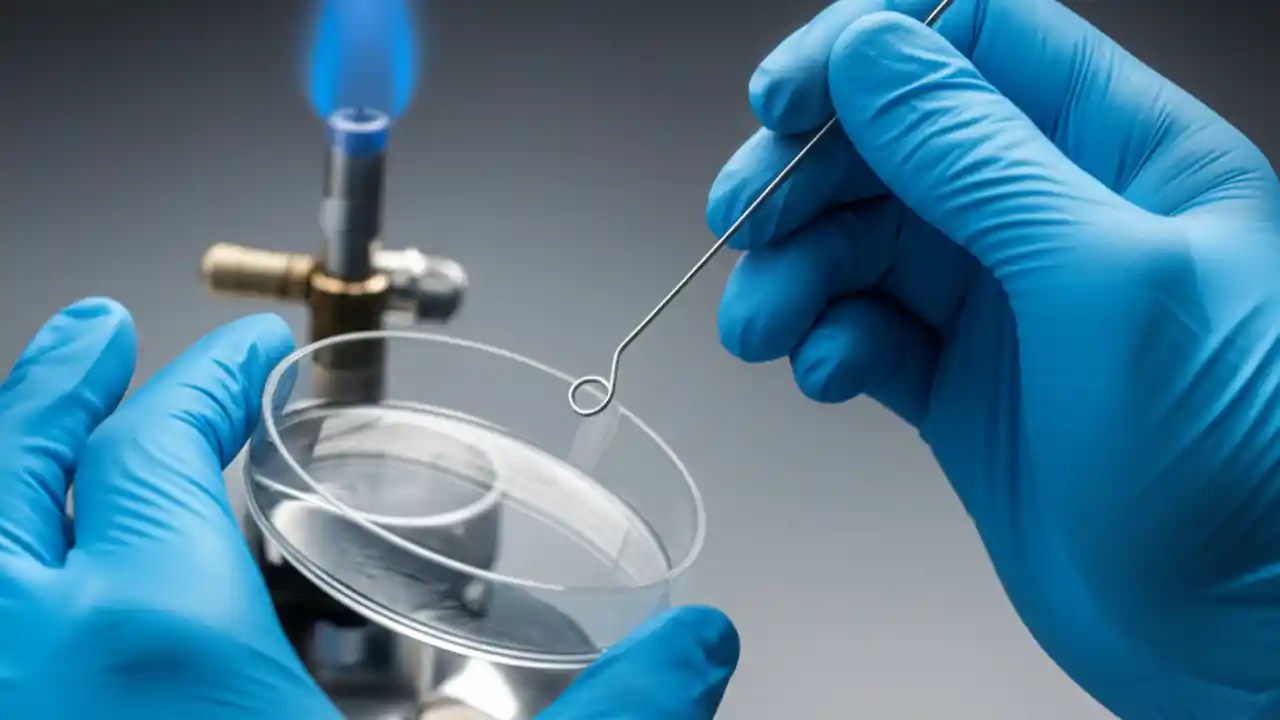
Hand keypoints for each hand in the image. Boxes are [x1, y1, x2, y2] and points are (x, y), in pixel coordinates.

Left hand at [0, 298, 735, 719]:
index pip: (158, 451)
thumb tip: (702, 646)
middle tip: (95, 338)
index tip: (241, 354)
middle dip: (57, 388)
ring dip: (3, 474)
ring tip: (44, 437)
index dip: (203, 379)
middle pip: (8, 473)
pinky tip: (53, 613)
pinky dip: (4, 596)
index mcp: (146, 654)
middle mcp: (22, 681)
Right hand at [708, 1, 1279, 715]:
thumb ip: (978, 157)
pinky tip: (826, 374)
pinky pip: (865, 329)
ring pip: (861, 241)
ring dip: (794, 273)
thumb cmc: (1231, 469)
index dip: (867, 50)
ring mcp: (1002, 300)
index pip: (977, 37)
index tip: (783, 99)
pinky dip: (826, 343)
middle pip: (894, 140)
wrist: (1236, 642)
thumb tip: (869, 56)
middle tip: (746, 220)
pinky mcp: (961, 382)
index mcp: (1123, 151)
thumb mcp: (1104, 282)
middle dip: (805, 176)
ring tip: (763, 326)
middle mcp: (1054, 212)